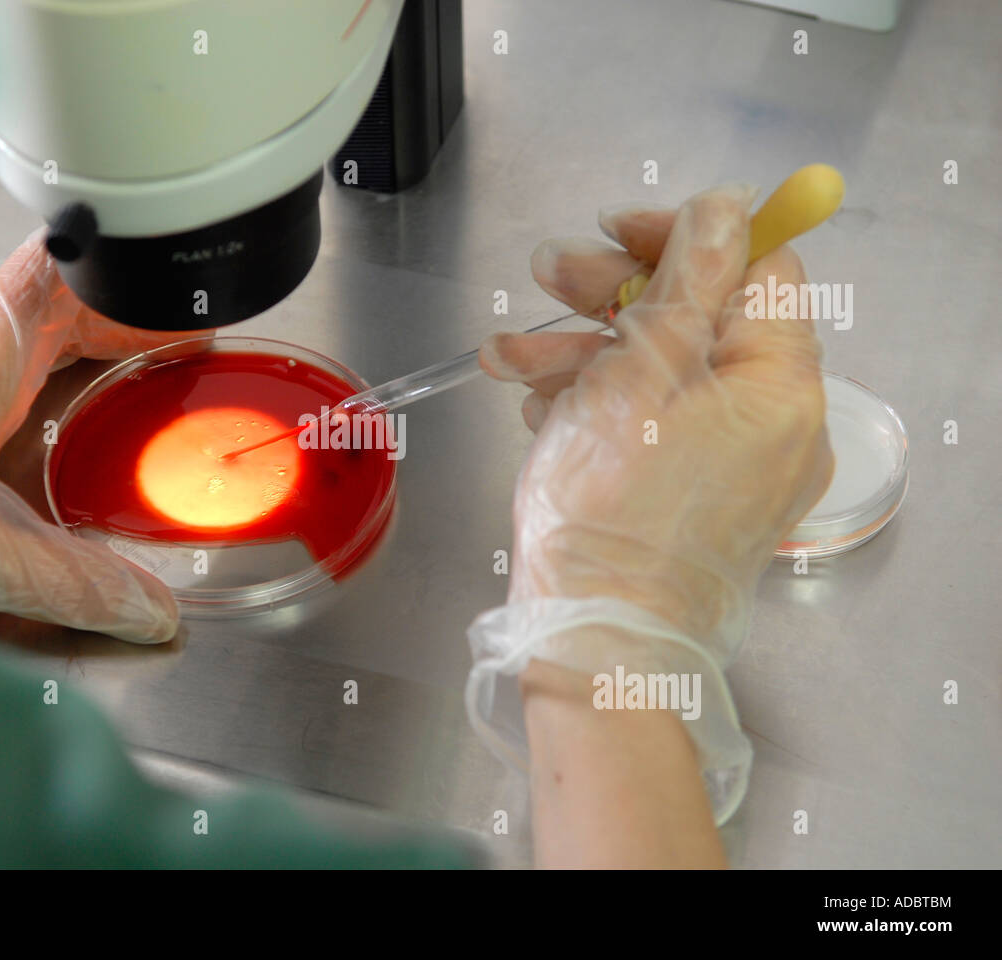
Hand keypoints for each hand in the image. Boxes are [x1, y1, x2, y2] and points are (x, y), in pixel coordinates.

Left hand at [0, 229, 188, 642]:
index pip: (60, 269)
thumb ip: (71, 583)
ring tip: (137, 358)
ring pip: (24, 312)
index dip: (127, 273)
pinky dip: (46, 359)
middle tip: (176, 337)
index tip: (177, 291)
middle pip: (55, 287)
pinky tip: (62, 400)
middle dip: (121, 309)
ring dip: (85, 331)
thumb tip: (148, 611)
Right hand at [480, 184, 833, 661]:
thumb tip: (725, 208)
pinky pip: (657, 426)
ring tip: (508, 357)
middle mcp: (776, 427)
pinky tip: (539, 408)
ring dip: (586, 351)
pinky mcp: (697, 497)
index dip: (686, 236)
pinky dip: (598, 407)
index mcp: (781, 389)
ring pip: (666, 374)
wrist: (594, 642)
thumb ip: (684, 282)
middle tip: (549, 274)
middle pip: (704, 318)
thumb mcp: (635, 373)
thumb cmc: (609, 513)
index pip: (760, 270)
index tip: (617, 230)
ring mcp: (737, 468)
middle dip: (615, 293)